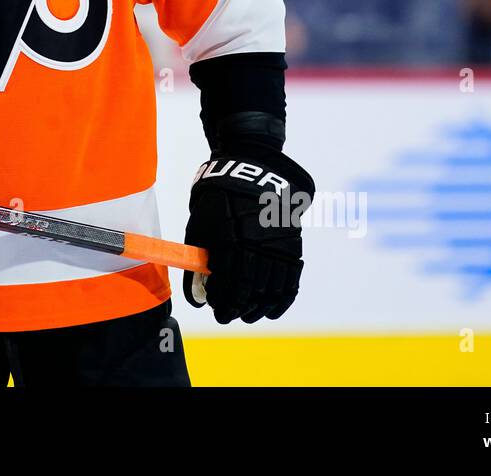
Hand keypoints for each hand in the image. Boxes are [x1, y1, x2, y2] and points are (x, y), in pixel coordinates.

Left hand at [182, 146, 313, 323]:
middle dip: (237, 307)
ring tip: (247, 316)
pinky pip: (291, 280)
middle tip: (227, 317)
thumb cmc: (218, 201)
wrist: (252, 172)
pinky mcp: (292, 245)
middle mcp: (254, 241)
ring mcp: (276, 244)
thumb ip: (199, 261)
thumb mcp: (200, 225)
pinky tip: (271, 311)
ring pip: (270, 287)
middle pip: (249, 287)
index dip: (222, 300)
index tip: (216, 310)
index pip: (228, 280)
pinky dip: (282, 299)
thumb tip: (197, 298)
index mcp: (228, 236)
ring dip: (258, 307)